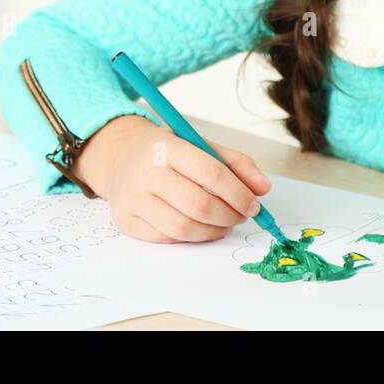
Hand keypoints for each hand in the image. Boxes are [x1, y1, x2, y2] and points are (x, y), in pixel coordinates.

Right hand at [75, 115, 271, 243]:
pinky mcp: (125, 220)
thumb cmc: (168, 151)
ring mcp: (132, 198)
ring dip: (213, 231)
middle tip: (240, 216)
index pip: (210, 172)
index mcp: (167, 146)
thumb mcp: (200, 144)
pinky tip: (200, 227)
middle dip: (229, 216)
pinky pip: (166, 238)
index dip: (238, 193)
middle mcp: (145, 171)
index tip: (253, 204)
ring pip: (183, 227)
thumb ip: (236, 163)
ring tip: (224, 224)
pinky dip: (191, 238)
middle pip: (198, 205)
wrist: (121, 155)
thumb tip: (263, 188)